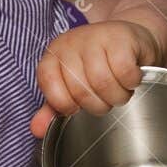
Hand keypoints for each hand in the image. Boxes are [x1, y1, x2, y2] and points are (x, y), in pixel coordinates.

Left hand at [31, 20, 158, 138]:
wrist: (130, 40)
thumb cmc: (99, 66)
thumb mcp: (71, 86)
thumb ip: (54, 107)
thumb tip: (36, 129)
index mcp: (53, 55)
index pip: (50, 86)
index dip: (66, 104)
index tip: (77, 106)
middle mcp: (71, 43)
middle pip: (80, 90)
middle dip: (97, 105)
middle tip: (104, 99)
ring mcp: (96, 37)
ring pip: (103, 82)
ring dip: (116, 97)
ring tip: (119, 91)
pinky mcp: (121, 37)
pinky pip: (124, 72)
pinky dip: (130, 83)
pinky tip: (130, 79)